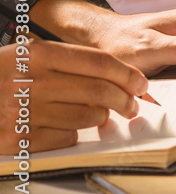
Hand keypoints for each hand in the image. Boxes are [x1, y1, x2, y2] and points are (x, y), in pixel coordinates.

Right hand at [0, 39, 147, 153]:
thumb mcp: (23, 54)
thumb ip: (62, 59)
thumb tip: (112, 73)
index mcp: (38, 55)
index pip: (99, 62)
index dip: (127, 74)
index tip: (141, 83)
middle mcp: (33, 82)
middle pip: (99, 91)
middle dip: (125, 99)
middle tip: (133, 105)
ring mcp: (24, 112)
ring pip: (87, 116)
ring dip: (103, 118)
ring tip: (106, 115)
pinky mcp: (16, 140)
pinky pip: (64, 138)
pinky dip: (75, 134)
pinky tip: (72, 128)